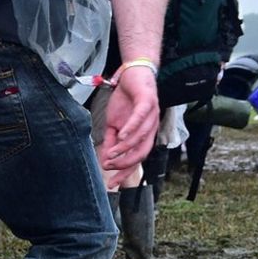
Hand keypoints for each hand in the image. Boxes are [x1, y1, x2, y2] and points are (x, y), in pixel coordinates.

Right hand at [101, 66, 158, 186]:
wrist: (133, 75)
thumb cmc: (125, 100)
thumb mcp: (114, 124)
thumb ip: (112, 141)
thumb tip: (105, 159)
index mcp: (143, 136)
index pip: (136, 159)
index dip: (124, 172)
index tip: (111, 183)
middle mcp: (150, 128)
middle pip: (142, 152)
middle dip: (126, 164)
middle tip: (110, 168)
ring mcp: (151, 116)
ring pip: (140, 137)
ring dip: (125, 148)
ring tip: (110, 155)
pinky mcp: (147, 102)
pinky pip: (140, 117)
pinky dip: (131, 127)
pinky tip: (121, 135)